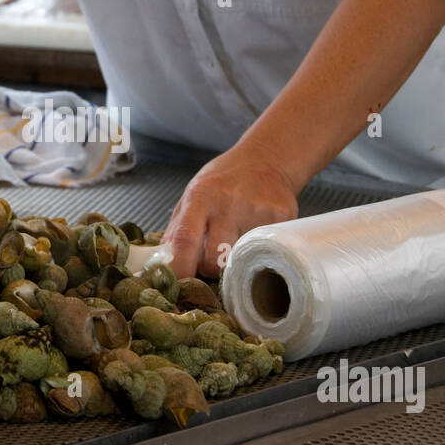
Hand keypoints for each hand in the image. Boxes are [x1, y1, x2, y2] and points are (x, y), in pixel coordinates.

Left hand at [164, 145, 298, 278]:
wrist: (267, 158)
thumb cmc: (224, 181)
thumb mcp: (193, 194)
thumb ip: (178, 228)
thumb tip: (162, 264)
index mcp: (201, 196)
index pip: (185, 239)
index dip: (179, 268)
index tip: (176, 286)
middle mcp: (229, 203)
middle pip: (215, 259)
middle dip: (210, 271)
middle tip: (213, 263)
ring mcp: (258, 211)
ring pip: (242, 261)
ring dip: (236, 262)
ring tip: (236, 245)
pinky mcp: (282, 218)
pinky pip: (266, 251)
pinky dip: (259, 252)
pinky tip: (257, 235)